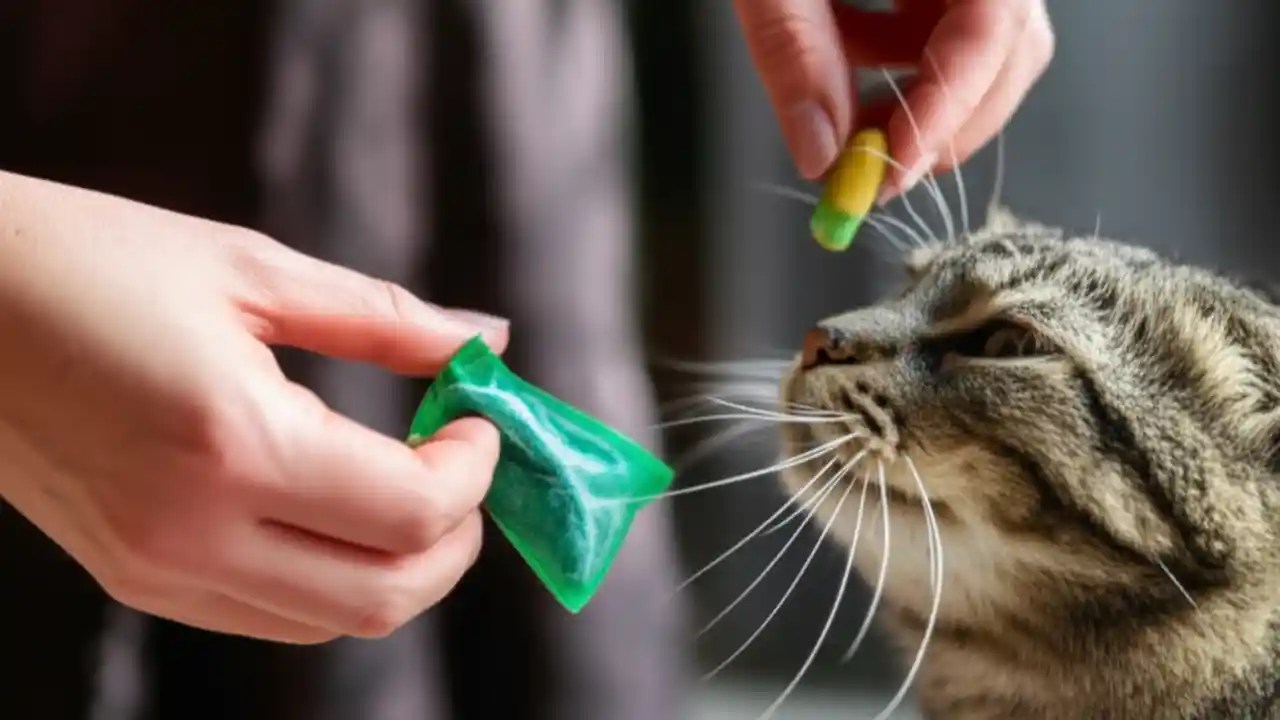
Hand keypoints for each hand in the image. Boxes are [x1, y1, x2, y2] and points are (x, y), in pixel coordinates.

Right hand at [0, 170, 506, 643]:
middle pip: (388, 596)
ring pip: (336, 620)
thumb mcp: (250, 271)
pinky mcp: (137, 579)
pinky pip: (273, 613)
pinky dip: (336, 575)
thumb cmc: (90, 261)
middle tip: (464, 462)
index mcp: (232, 445)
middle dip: (458, 537)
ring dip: (404, 564)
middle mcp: (194, 533)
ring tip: (411, 481)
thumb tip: (486, 340)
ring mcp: (160, 571)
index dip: (475, 468)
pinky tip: (341, 505)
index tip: (480, 415)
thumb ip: (385, 317)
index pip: (411, 512)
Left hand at [734, 0, 1052, 199]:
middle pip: (1007, 51)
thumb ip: (792, 51)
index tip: (886, 175)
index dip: (944, 110)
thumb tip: (820, 156)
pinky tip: (840, 62)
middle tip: (868, 176)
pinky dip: (894, 64)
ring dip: (912, 98)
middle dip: (938, 124)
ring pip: (981, 48)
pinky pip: (943, 25)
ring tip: (840, 114)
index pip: (994, 30)